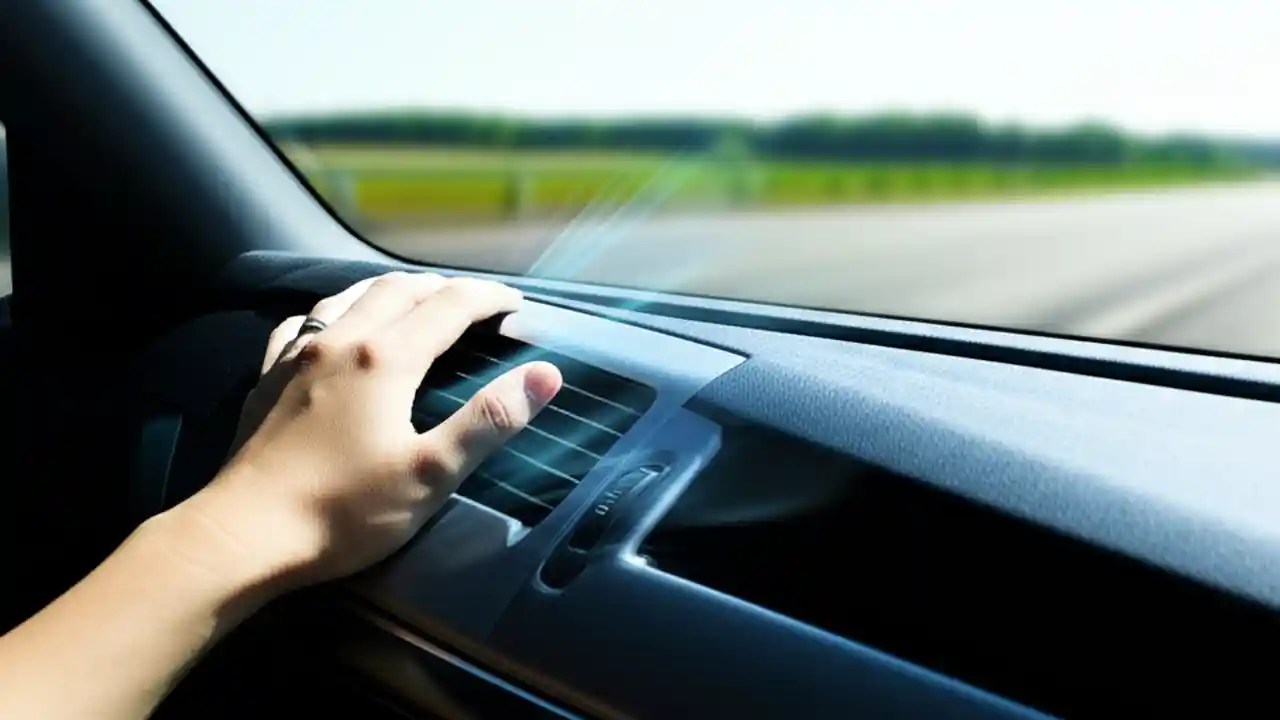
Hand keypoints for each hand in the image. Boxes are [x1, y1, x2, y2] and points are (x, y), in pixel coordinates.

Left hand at [167, 272, 561, 590]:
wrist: (242, 536)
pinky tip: (331, 326)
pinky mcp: (267, 380)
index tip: (515, 303)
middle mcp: (341, 342)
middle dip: (443, 288)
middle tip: (474, 301)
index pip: (449, 306)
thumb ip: (489, 421)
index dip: (488, 298)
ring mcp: (297, 358)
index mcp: (386, 359)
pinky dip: (333, 313)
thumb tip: (546, 374)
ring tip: (414, 298)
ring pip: (348, 298)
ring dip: (390, 290)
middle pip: (399, 291)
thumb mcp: (431, 474)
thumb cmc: (343, 512)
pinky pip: (303, 324)